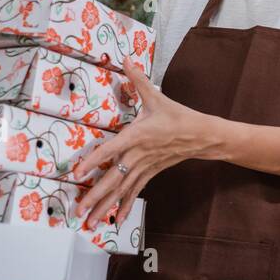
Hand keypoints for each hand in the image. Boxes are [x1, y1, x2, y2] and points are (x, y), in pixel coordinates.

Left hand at [75, 64, 213, 229]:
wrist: (203, 135)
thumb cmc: (179, 116)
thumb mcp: (158, 96)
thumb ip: (138, 79)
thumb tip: (125, 58)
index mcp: (137, 135)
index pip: (111, 149)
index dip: (93, 161)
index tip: (76, 173)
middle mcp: (138, 154)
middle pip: (113, 178)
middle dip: (95, 196)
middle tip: (79, 210)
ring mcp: (145, 166)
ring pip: (122, 189)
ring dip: (106, 206)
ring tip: (90, 221)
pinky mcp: (151, 172)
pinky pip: (135, 191)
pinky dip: (125, 206)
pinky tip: (115, 220)